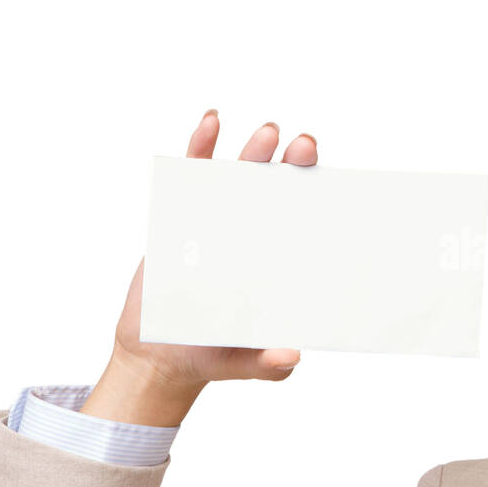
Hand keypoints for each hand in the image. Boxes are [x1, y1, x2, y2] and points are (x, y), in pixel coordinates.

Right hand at [84, 112, 317, 425]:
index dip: (314, 199)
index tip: (326, 182)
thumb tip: (291, 357)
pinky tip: (211, 121)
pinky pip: (194, 176)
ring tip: (268, 132)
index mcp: (276, 263)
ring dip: (253, 150)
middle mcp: (253, 236)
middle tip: (303, 144)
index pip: (301, 223)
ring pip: (239, 177)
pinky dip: (201, 146)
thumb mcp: (246, 365)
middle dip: (291, 165)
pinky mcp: (183, 217)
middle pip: (277, 192)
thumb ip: (268, 364)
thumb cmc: (214, 357)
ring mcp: (219, 222)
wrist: (161, 355)